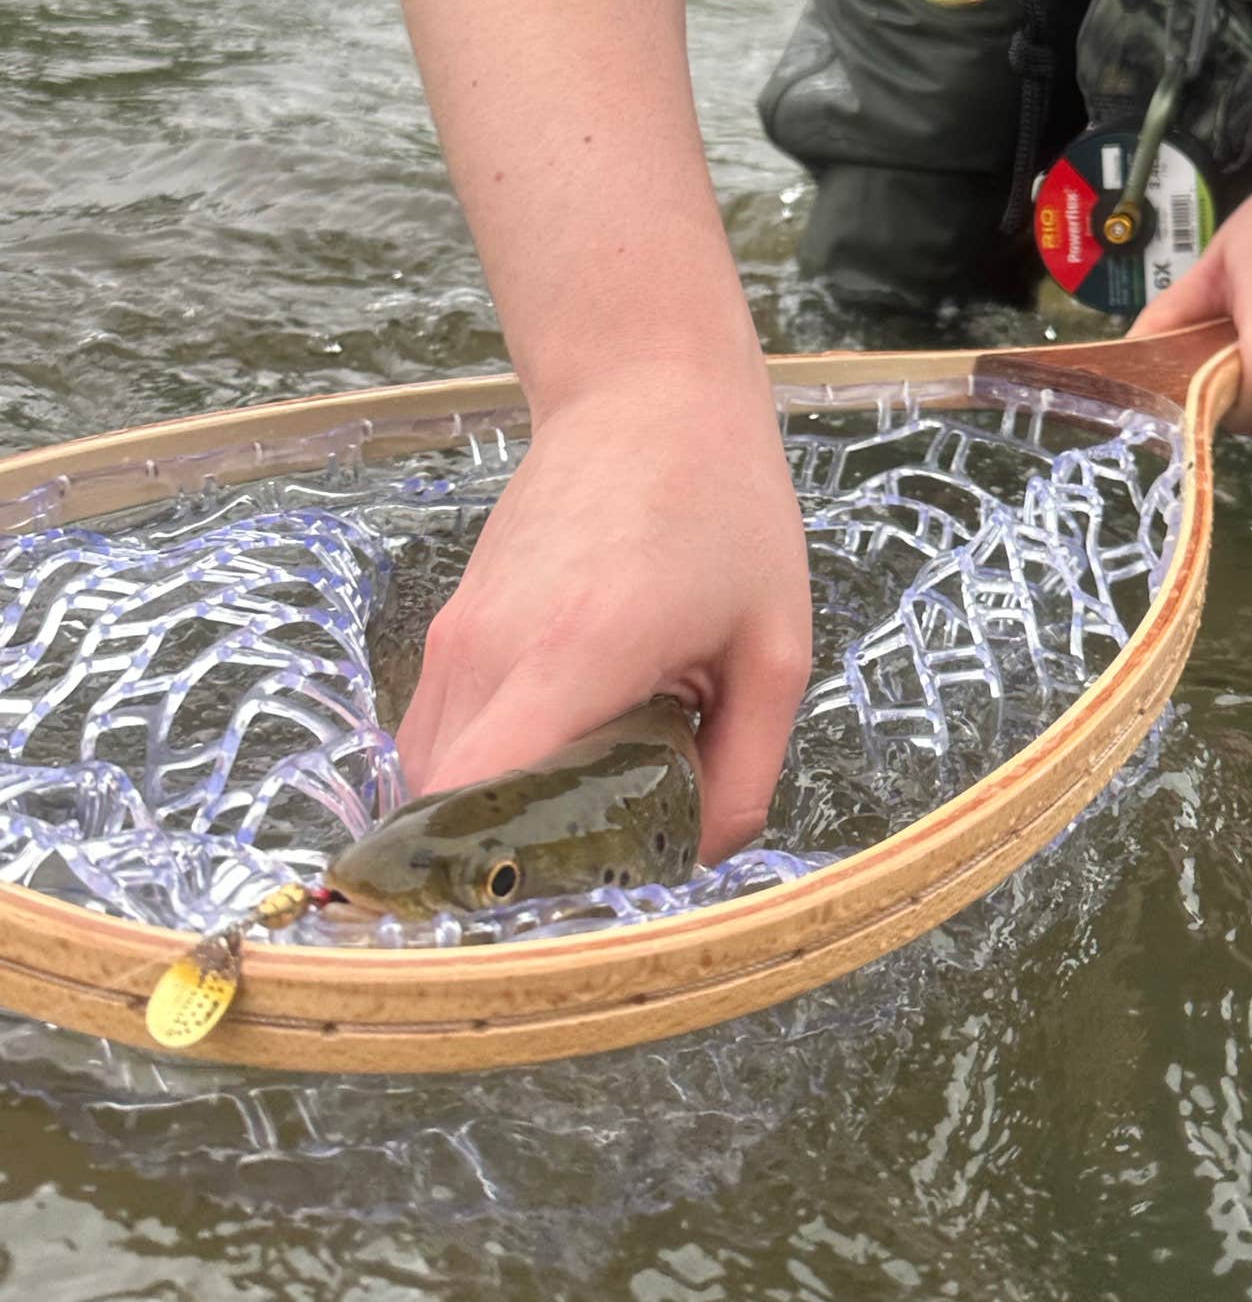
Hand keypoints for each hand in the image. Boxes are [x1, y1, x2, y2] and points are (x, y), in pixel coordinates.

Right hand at [394, 354, 811, 862]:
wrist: (647, 391)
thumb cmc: (724, 506)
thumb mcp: (773, 648)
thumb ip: (744, 769)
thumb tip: (704, 859)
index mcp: (574, 652)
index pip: (476, 798)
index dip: (500, 875)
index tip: (559, 910)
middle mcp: (488, 649)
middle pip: (443, 809)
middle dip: (505, 862)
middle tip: (589, 877)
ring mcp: (456, 634)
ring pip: (429, 778)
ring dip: (490, 817)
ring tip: (581, 817)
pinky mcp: (453, 625)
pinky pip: (438, 732)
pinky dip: (480, 772)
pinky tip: (561, 763)